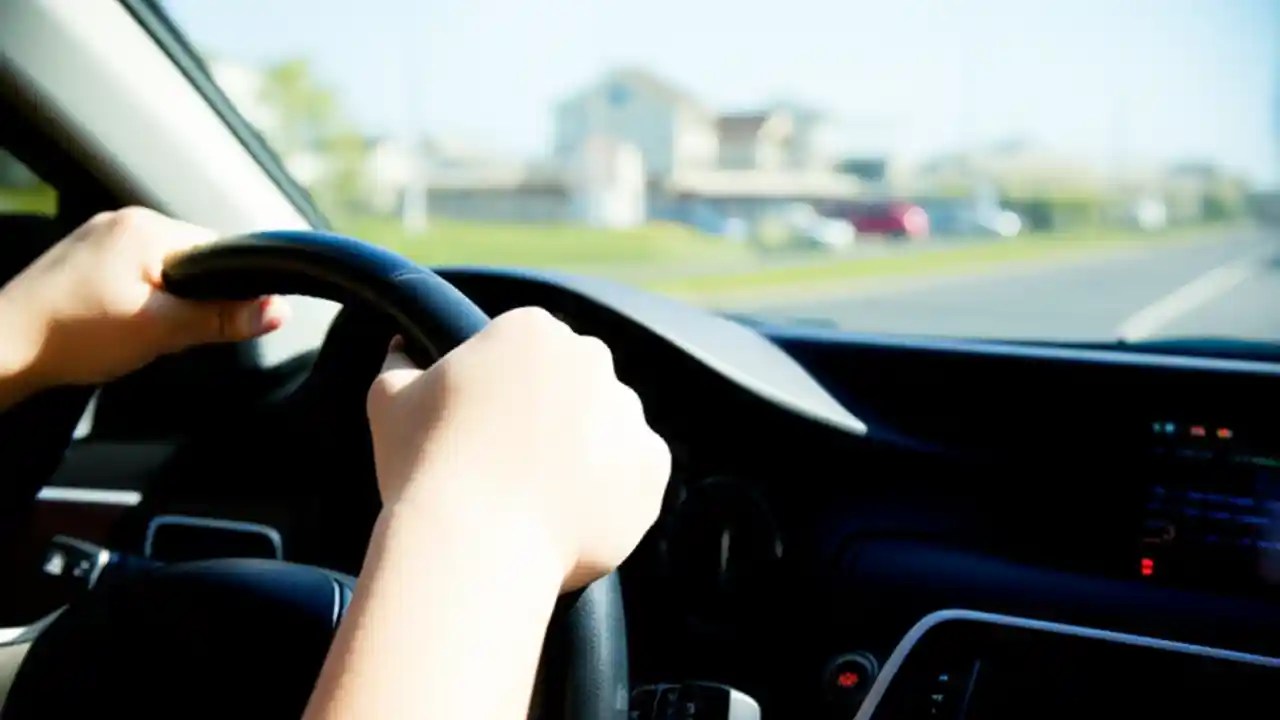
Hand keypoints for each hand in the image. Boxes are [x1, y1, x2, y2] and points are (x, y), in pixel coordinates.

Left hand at [0, 207, 287, 399]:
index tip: (219, 319)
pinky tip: (118, 325)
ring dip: (165, 302)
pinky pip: (134, 273)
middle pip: (193, 259)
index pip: (220, 250)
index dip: (230, 288)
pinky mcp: (83, 257)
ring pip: (163, 270)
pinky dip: (138, 301)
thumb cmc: (72, 336)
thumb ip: (223, 318)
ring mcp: (99, 236)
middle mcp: (123, 220)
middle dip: (192, 298)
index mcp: (147, 227)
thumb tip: (278, 311)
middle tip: (168, 332)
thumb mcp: (162, 331)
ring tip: (136, 330)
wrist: (3, 350)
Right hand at [365, 306, 670, 590]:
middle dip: (551, 414)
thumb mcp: (390, 403)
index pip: (525, 348)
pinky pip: (636, 473)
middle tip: (511, 464)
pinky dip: (612, 491)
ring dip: (583, 450)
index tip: (484, 427)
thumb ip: (400, 363)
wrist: (473, 547)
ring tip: (537, 497)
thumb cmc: (424, 470)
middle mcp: (591, 359)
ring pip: (608, 426)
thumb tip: (402, 348)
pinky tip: (568, 514)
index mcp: (531, 330)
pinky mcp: (652, 467)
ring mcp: (628, 412)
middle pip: (574, 381)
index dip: (503, 389)